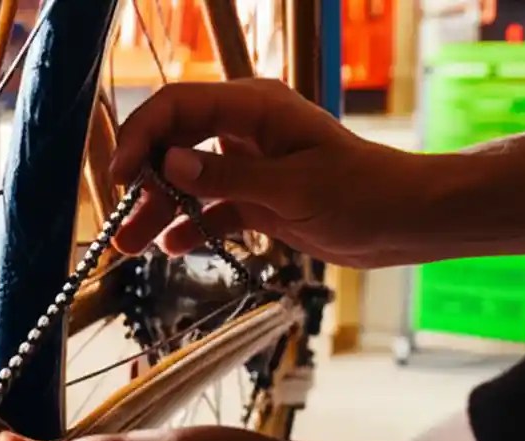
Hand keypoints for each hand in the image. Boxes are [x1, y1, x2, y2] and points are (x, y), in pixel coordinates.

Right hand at [108, 79, 430, 267]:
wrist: (407, 223)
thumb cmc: (364, 194)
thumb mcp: (292, 189)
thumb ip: (226, 176)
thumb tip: (167, 165)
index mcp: (254, 107)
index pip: (176, 107)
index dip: (140, 137)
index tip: (118, 178)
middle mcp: (244, 130)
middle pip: (172, 144)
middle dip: (142, 181)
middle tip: (120, 220)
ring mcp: (247, 164)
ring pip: (185, 180)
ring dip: (157, 211)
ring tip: (130, 246)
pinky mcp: (254, 198)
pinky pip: (208, 208)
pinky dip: (189, 227)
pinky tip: (173, 249)